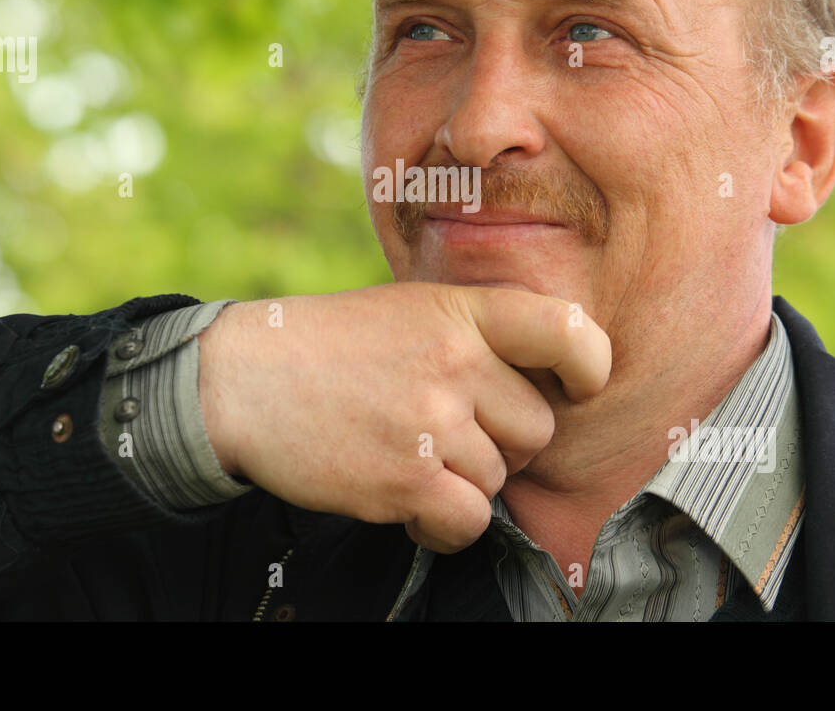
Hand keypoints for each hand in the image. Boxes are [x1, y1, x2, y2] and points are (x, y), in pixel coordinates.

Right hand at [197, 283, 611, 552]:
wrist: (244, 379)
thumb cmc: (331, 346)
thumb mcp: (408, 310)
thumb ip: (473, 336)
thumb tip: (543, 384)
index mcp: (461, 311)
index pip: (566, 329)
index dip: (590, 364)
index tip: (580, 386)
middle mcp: (455, 360)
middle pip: (537, 428)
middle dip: (502, 444)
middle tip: (447, 437)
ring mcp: (431, 420)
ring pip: (499, 478)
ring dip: (462, 484)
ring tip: (408, 460)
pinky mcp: (405, 479)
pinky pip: (470, 521)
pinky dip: (445, 525)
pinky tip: (411, 506)